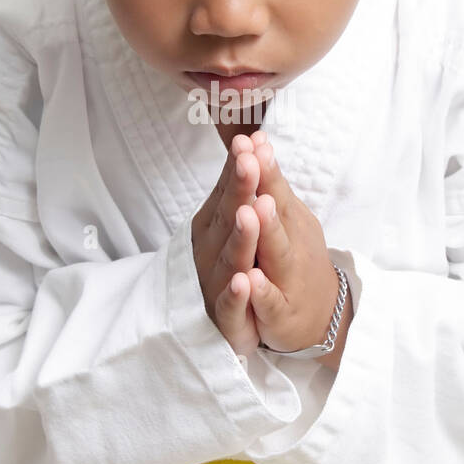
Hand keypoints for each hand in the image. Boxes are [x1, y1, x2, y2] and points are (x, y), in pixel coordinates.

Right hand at [191, 134, 262, 356]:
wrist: (230, 324)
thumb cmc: (234, 263)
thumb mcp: (229, 223)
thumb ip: (235, 186)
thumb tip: (249, 140)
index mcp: (217, 224)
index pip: (229, 191)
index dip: (238, 167)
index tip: (250, 139)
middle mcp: (213, 249)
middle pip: (229, 217)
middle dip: (239, 190)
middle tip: (248, 161)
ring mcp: (217, 284)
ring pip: (231, 258)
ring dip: (240, 236)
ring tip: (249, 213)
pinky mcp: (226, 319)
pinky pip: (231, 307)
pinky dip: (237, 296)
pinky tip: (245, 282)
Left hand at [243, 132, 351, 363]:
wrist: (323, 316)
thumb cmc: (296, 258)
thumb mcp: (289, 219)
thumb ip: (271, 183)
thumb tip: (257, 138)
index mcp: (288, 220)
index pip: (274, 187)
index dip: (262, 164)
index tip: (250, 138)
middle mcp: (291, 245)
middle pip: (276, 214)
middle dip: (262, 188)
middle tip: (251, 161)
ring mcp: (286, 279)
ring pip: (275, 254)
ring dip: (263, 232)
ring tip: (252, 210)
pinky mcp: (279, 314)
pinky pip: (268, 303)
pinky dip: (258, 292)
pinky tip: (248, 280)